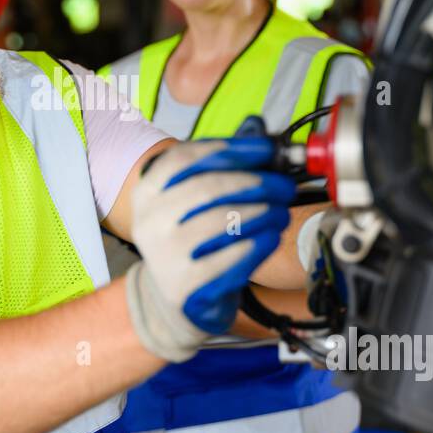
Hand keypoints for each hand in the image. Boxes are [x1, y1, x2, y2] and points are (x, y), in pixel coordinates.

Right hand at [125, 138, 295, 361]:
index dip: (230, 149)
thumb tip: (259, 130)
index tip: (267, 149)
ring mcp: (164, 254)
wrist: (172, 302)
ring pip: (223, 222)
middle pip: (208, 188)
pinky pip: (231, 257)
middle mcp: (149, 220)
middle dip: (256, 183)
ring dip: (263, 213)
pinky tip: (271, 237)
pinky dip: (259, 244)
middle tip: (284, 186)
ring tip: (281, 213)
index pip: (185, 158)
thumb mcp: (193, 204)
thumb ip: (221, 166)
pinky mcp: (186, 284)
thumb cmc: (191, 243)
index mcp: (148, 191)